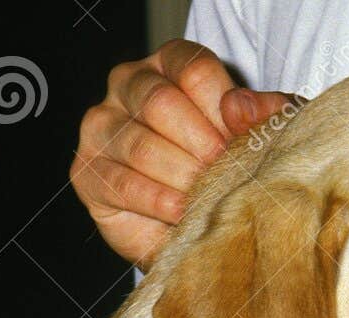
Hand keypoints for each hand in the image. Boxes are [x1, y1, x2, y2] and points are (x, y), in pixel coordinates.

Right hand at [71, 38, 293, 265]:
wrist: (188, 223)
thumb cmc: (221, 166)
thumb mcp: (254, 134)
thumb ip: (261, 113)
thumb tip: (241, 106)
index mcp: (169, 63)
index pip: (194, 69)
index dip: (223, 107)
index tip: (241, 140)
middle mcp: (127, 83)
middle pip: (161, 103)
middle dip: (200, 143)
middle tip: (224, 170)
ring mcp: (101, 125)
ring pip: (141, 145)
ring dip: (181, 176)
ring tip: (206, 195)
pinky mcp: (87, 170)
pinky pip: (122, 183)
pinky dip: (158, 201)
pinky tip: (181, 212)